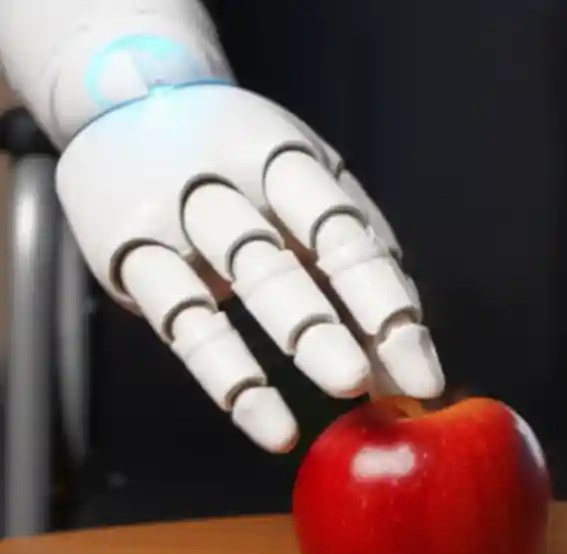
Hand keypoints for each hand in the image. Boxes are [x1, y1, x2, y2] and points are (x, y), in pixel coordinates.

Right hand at [55, 83, 444, 451]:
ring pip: (242, 282)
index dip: (383, 297)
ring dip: (299, 338)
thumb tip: (404, 353)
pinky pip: (183, 325)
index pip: (341, 231)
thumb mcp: (304, 181)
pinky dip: (229, 378)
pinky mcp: (127, 254)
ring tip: (348, 390)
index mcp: (284, 159)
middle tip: (382, 382)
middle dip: (340, 323)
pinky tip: (273, 423)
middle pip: (291, 260)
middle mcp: (229, 182)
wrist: (126, 97)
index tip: (421, 364)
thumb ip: (356, 255)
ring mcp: (173, 215)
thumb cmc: (244, 161)